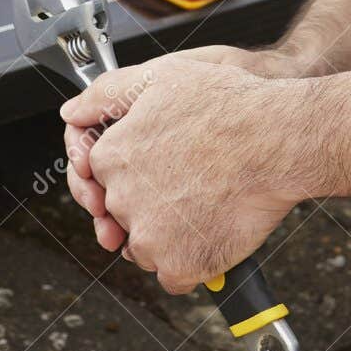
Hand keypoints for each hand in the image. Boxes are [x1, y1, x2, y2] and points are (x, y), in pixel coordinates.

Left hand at [60, 56, 308, 292]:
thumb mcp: (160, 76)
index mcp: (113, 157)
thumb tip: (71, 111)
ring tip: (205, 201)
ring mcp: (150, 237)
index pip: (105, 178)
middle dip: (151, 203)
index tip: (163, 169)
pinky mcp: (179, 266)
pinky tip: (212, 228)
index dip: (137, 171)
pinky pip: (173, 274)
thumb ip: (106, 93)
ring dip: (169, 235)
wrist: (279, 140)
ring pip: (146, 246)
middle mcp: (123, 200)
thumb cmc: (229, 106)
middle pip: (125, 213)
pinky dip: (191, 261)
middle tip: (189, 183)